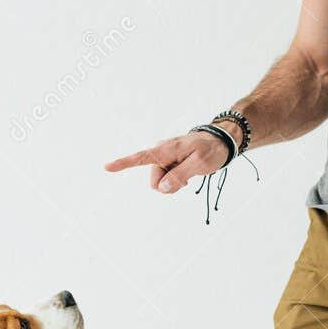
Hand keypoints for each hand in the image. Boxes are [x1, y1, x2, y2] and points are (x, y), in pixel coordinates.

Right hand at [105, 128, 232, 192]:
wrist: (221, 141)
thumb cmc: (211, 150)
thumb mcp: (200, 164)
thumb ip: (180, 176)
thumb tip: (162, 188)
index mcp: (166, 150)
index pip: (141, 158)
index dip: (123, 164)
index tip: (106, 167)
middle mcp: (161, 152)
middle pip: (155, 181)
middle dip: (169, 185)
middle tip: (188, 177)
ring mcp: (164, 157)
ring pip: (161, 182)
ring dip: (175, 182)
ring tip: (190, 171)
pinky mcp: (169, 162)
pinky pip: (167, 178)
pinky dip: (176, 179)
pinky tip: (187, 172)